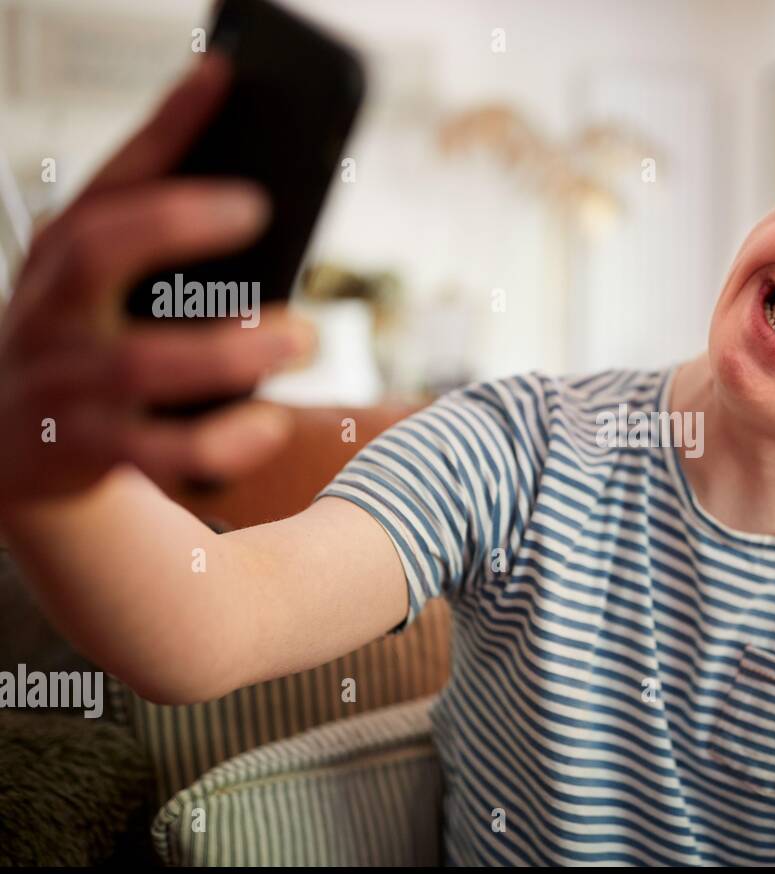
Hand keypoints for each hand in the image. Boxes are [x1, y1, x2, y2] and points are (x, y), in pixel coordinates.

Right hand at [0, 54, 314, 505]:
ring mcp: (64, 384)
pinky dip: (220, 442)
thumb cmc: (84, 343)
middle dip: (176, 224)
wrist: (11, 450)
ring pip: (136, 365)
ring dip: (227, 349)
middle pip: (94, 251)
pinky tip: (269, 423)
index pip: (106, 181)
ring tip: (303, 336)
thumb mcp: (101, 280)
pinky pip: (155, 453)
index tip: (223, 77)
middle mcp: (51, 311)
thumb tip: (236, 131)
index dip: (163, 127)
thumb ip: (158, 220)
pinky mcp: (85, 453)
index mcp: (62, 258)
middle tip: (258, 207)